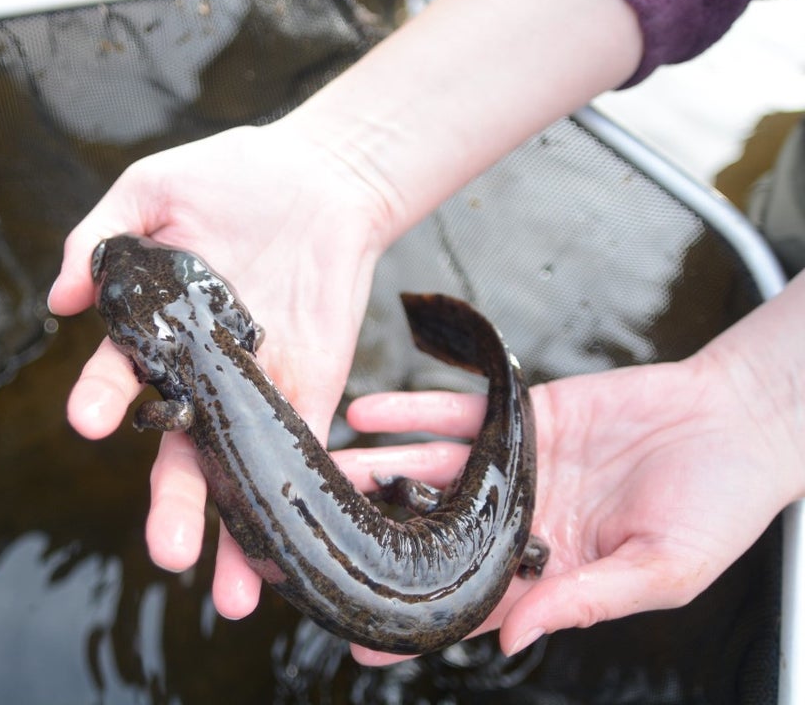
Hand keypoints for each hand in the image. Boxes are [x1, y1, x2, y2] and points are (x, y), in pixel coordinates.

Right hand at [47, 121, 398, 617]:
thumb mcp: (155, 186)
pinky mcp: (308, 390)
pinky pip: (299, 451)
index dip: (101, 400)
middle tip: (166, 553)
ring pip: (235, 469)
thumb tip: (59, 298)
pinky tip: (287, 554)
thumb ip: (102, 235)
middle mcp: (198, 374)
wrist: (324, 174)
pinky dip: (292, 499)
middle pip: (178, 451)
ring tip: (230, 593)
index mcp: (153, 332)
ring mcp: (254, 388)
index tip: (88, 422)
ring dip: (234, 531)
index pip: (119, 378)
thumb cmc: (232, 174)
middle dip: (172, 505)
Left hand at [339, 324, 804, 663]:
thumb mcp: (658, 570)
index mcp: (552, 567)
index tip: (360, 644)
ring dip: (378, 468)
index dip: (418, 623)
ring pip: (433, 469)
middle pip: (435, 532)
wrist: (741, 421)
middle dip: (376, 537)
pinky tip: (368, 412)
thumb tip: (509, 640)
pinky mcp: (523, 414)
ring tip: (322, 470)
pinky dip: (413, 410)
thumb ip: (582, 600)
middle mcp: (522, 518)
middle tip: (313, 543)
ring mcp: (518, 465)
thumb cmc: (718, 507)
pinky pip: (459, 412)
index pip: (471, 602)